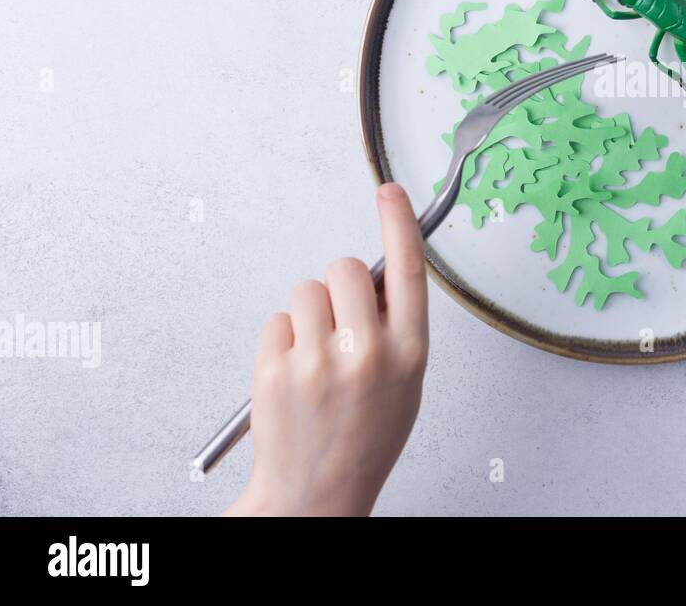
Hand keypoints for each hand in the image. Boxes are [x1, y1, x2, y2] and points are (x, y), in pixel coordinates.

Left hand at [225, 183, 428, 515]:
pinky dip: (283, 339)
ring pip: (306, 291)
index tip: (389, 192)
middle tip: (341, 321)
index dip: (399, 222)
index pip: (408, 270)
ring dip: (309, 313)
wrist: (317, 492)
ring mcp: (318, 362)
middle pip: (346, 268)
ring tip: (316, 357)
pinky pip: (277, 321)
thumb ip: (397, 329)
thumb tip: (380, 278)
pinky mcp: (277, 371)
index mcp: (409, 353)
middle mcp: (367, 353)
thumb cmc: (365, 437)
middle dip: (341, 284)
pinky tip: (294, 374)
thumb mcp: (406, 382)